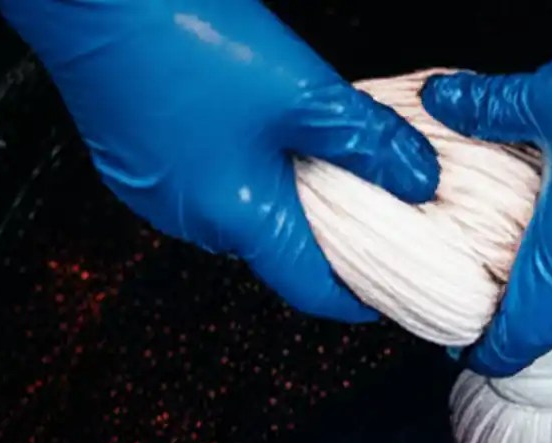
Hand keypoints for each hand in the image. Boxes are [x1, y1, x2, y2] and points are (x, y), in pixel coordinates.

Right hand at [0, 0, 438, 320]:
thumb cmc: (185, 37)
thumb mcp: (305, 92)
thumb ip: (370, 142)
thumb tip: (419, 180)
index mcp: (235, 219)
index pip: (310, 289)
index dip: (356, 297)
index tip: (388, 292)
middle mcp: (188, 219)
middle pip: (276, 247)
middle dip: (325, 232)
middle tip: (369, 205)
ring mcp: (153, 190)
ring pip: (239, 209)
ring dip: (283, 193)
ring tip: (322, 156)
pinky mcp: (132, 158)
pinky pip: (203, 181)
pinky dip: (242, 169)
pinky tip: (262, 128)